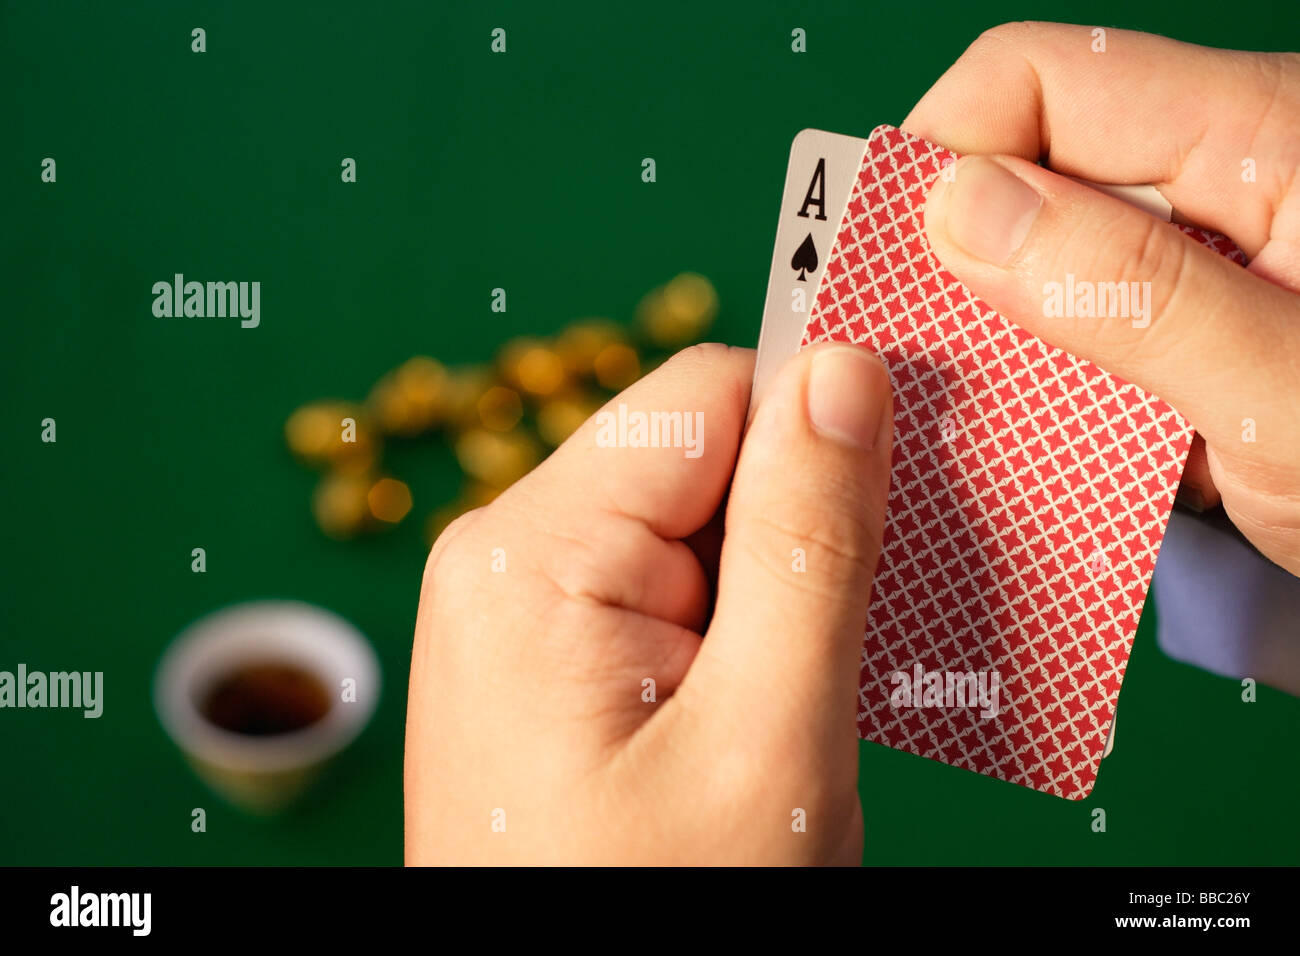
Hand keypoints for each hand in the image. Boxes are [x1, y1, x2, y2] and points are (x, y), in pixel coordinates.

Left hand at [405, 343, 892, 863]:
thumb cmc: (656, 908)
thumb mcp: (764, 736)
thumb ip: (809, 542)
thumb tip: (844, 369)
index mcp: (532, 551)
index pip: (710, 394)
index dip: (818, 432)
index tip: (898, 506)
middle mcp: (506, 556)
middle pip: (703, 455)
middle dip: (798, 531)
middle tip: (848, 646)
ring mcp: (520, 608)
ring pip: (696, 525)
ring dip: (776, 593)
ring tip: (797, 707)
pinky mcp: (547, 654)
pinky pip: (667, 588)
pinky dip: (738, 630)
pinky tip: (764, 710)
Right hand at [906, 22, 1299, 575]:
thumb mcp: (1284, 395)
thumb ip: (1128, 290)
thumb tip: (961, 205)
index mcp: (1265, 137)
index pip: (1038, 79)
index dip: (943, 152)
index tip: (887, 268)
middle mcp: (1229, 177)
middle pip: (1029, 164)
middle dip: (953, 259)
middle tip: (913, 367)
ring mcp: (1215, 259)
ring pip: (1045, 256)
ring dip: (997, 340)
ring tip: (979, 425)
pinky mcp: (1203, 327)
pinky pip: (1087, 328)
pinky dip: (1047, 387)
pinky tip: (1043, 449)